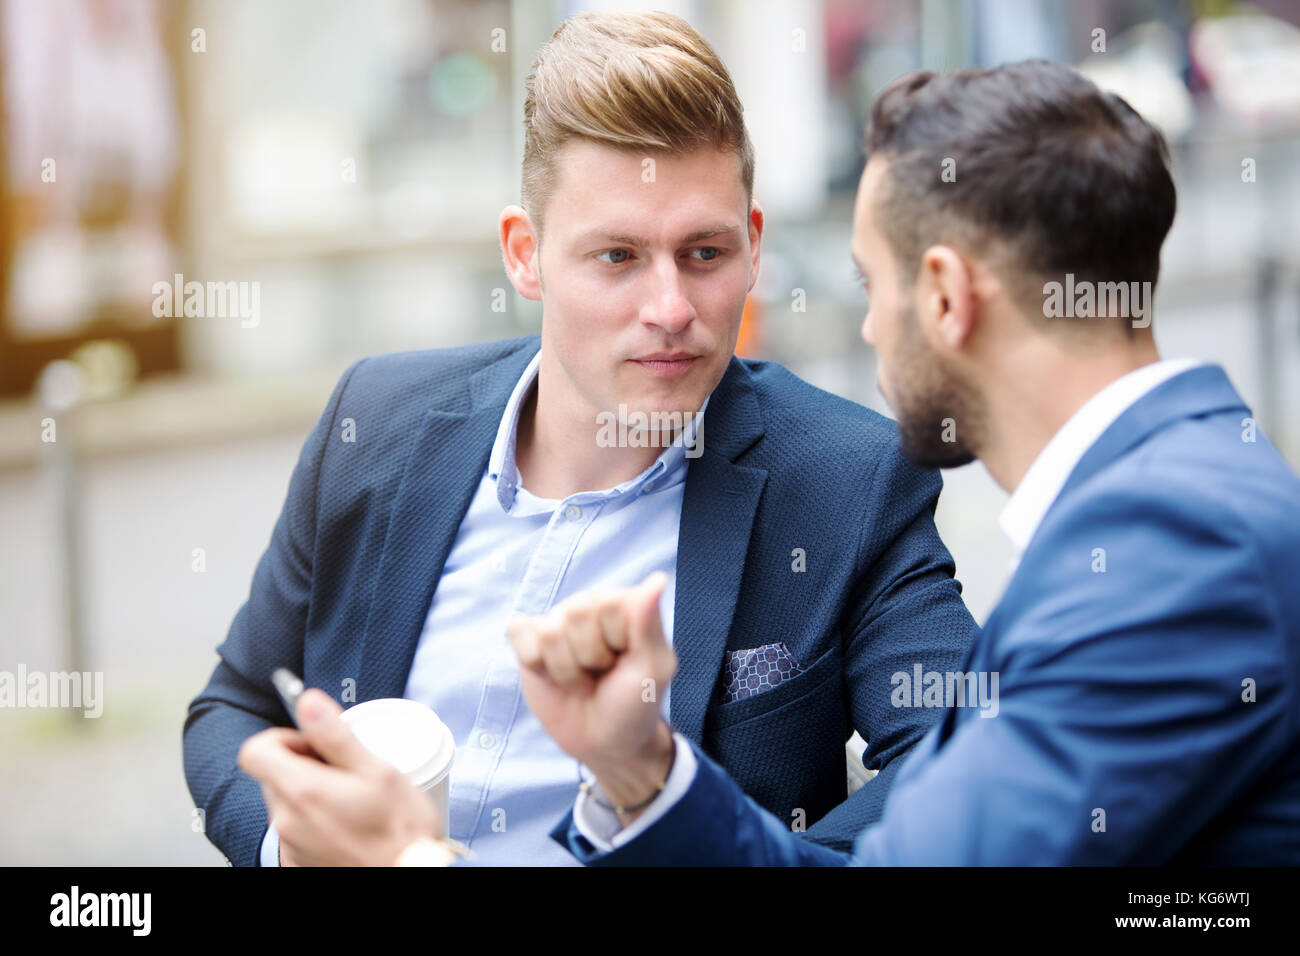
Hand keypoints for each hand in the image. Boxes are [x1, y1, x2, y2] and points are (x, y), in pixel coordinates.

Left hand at [237, 689, 438, 865]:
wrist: (408, 875)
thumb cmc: (401, 831)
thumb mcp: (378, 771)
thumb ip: (336, 736)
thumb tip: (308, 702)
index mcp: (302, 791)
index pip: (255, 751)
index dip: (283, 738)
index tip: (313, 744)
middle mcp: (287, 821)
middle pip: (272, 775)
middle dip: (303, 764)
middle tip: (344, 769)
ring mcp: (291, 845)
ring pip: (286, 802)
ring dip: (310, 793)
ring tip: (351, 799)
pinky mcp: (299, 862)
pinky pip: (296, 829)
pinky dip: (315, 820)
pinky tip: (347, 823)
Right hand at [507, 572, 676, 815]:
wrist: (603, 740)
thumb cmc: (634, 703)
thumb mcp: (653, 668)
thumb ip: (648, 623)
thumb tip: (657, 579)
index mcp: (621, 604)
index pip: (606, 605)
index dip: (613, 642)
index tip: (626, 661)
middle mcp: (588, 605)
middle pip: (574, 616)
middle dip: (589, 658)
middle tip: (602, 674)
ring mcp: (556, 622)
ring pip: (548, 633)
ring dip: (566, 670)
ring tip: (582, 680)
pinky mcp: (528, 640)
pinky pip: (518, 634)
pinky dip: (537, 664)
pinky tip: (553, 676)